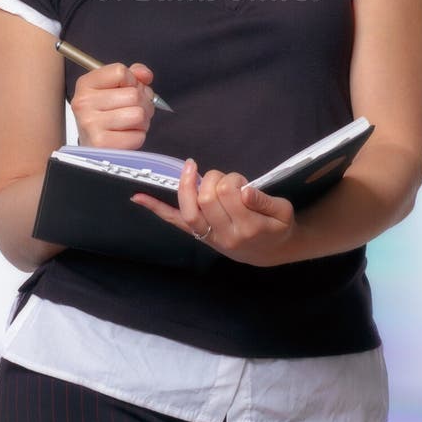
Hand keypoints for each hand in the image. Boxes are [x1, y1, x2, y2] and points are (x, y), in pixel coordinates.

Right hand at [71, 62, 154, 149]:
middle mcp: (84, 103)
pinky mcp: (101, 144)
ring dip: (142, 121)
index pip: (120, 72)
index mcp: (86, 84)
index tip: (127, 90)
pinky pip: (137, 136)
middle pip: (134, 94)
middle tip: (134, 110)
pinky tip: (126, 136)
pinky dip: (138, 137)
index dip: (132, 81)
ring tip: (131, 124)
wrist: (92, 147)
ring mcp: (90, 124)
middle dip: (143, 103)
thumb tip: (145, 75)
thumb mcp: (115, 88)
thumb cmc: (106, 116)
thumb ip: (133, 74)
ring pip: (138, 114)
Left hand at [132, 159, 298, 266]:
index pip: (230, 192)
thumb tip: (245, 190)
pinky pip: (175, 222)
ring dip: (190, 185)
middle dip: (214, 178)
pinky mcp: (199, 236)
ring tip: (195, 170)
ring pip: (189, 210)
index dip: (232, 179)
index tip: (241, 181)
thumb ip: (264, 201)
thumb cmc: (277, 226)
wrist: (271, 251)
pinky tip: (138, 197)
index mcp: (249, 227)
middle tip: (224, 179)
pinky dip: (156, 208)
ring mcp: (209, 237)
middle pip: (207, 197)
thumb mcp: (283, 212)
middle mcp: (225, 235)